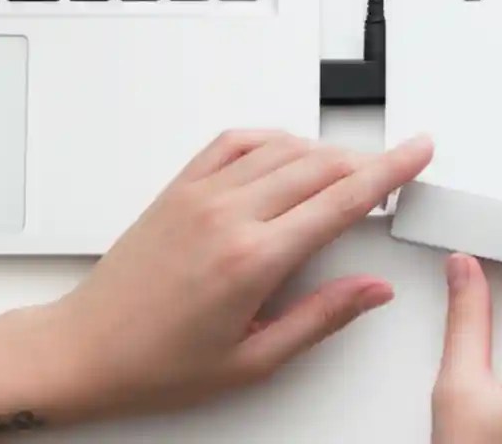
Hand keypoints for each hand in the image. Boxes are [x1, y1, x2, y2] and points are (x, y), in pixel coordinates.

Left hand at [41, 130, 433, 420]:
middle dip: (367, 161)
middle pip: (319, 166)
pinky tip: (287, 151)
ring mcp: (200, 195)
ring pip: (282, 148)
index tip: (417, 151)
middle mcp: (228, 215)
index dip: (390, 170)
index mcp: (253, 260)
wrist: (84, 350)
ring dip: (325, 151)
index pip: (341, 199)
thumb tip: (372, 290)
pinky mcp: (178, 188)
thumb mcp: (254, 361)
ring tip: (348, 171)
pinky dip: (272, 138)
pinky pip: (234, 141)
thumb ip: (322, 318)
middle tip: (394, 170)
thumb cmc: (158, 364)